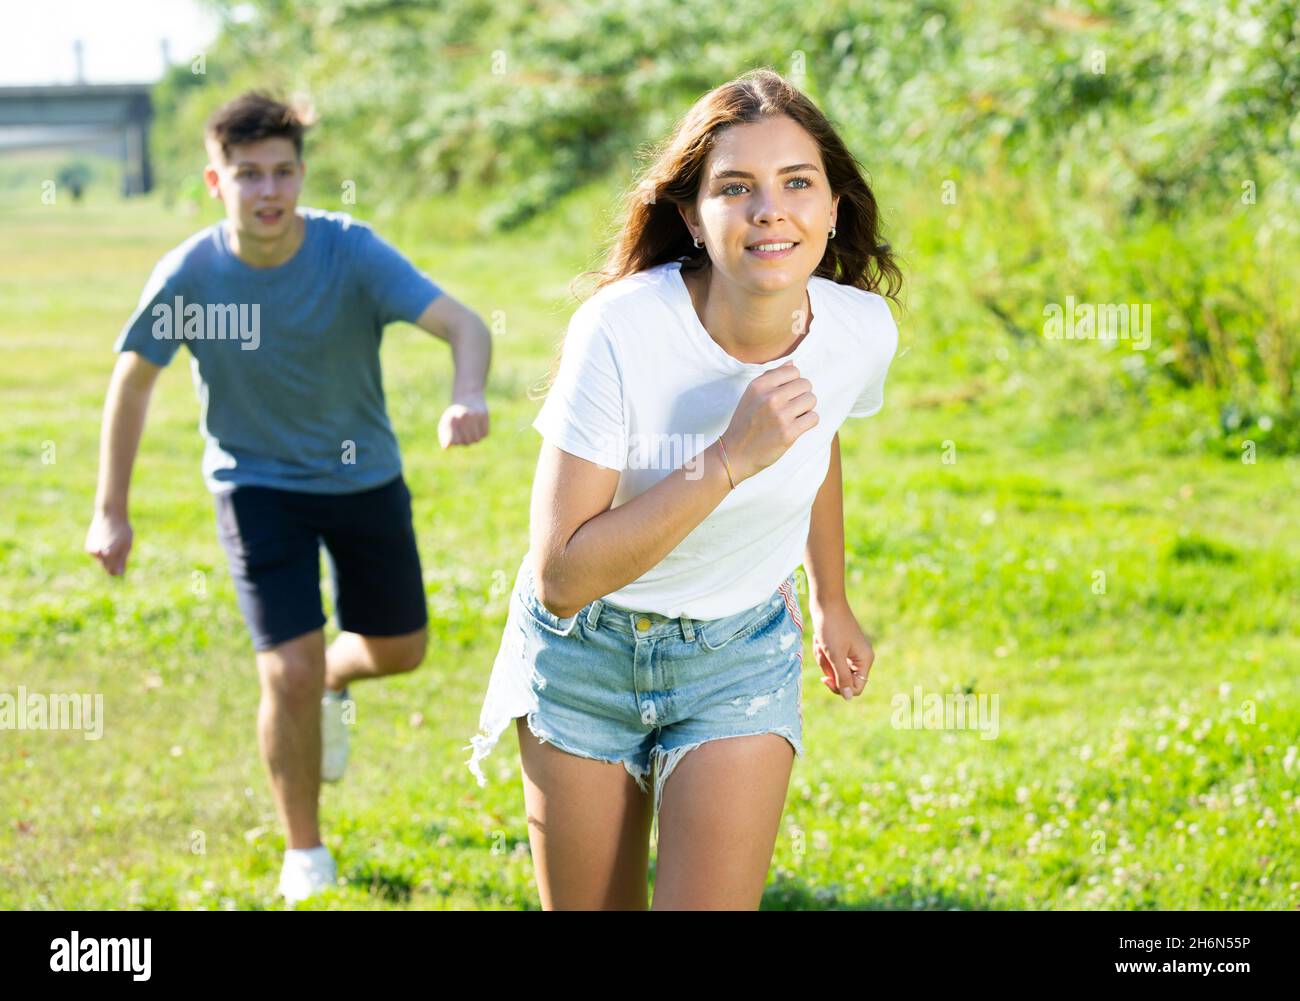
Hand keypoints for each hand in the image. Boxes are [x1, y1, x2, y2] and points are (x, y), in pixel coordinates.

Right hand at [85, 510, 132, 575]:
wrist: (109, 514)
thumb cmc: (122, 530)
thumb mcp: (126, 545)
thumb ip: (122, 560)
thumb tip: (119, 573)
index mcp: (109, 554)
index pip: (112, 571)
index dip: (117, 571)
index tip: (122, 569)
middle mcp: (98, 553)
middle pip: (106, 566)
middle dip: (113, 564)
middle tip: (119, 551)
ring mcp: (92, 549)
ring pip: (100, 560)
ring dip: (107, 557)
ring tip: (113, 543)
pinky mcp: (88, 545)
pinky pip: (96, 554)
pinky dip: (101, 551)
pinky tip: (106, 541)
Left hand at [438, 392, 488, 447]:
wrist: (468, 395)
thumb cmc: (455, 415)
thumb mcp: (446, 423)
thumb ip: (445, 437)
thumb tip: (446, 448)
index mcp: (451, 419)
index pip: (454, 442)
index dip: (454, 442)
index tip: (453, 436)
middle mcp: (463, 417)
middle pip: (467, 442)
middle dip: (465, 440)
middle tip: (463, 432)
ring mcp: (475, 416)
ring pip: (477, 440)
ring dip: (474, 438)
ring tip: (470, 431)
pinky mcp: (484, 415)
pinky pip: (485, 434)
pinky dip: (482, 434)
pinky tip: (478, 427)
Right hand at [721, 362, 816, 482]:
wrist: (735, 453)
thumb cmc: (745, 423)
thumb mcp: (751, 395)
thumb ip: (771, 377)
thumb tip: (792, 363)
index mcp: (759, 385)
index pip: (793, 371)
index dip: (793, 383)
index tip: (786, 394)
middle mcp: (770, 397)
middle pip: (805, 384)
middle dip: (801, 395)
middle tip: (791, 407)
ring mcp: (780, 415)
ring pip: (811, 400)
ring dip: (806, 409)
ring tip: (793, 417)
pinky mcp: (788, 433)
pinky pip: (813, 418)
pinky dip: (808, 422)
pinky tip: (797, 426)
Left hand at [810, 596, 874, 700]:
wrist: (825, 602)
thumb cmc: (831, 627)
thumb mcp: (835, 656)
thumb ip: (842, 678)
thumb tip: (847, 697)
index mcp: (865, 660)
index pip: (855, 688)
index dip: (839, 687)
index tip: (825, 677)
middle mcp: (861, 657)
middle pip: (842, 679)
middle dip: (828, 668)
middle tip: (822, 653)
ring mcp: (851, 651)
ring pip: (834, 669)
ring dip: (823, 658)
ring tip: (820, 642)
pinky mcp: (841, 645)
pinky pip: (830, 659)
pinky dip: (822, 652)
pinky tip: (818, 639)